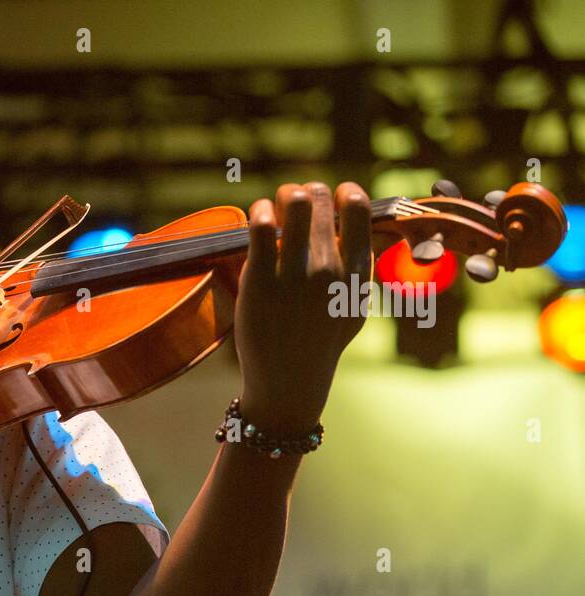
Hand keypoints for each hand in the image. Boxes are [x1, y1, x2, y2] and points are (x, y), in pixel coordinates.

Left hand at [234, 181, 372, 430]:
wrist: (289, 381)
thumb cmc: (320, 342)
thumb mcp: (353, 306)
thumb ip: (358, 268)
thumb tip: (358, 225)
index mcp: (355, 273)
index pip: (359, 210)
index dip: (345, 192)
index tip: (336, 194)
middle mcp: (329, 270)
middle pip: (319, 199)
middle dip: (305, 192)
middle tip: (293, 202)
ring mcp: (294, 275)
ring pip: (293, 203)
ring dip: (282, 196)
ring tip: (274, 207)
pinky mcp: (260, 282)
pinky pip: (261, 226)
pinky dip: (260, 211)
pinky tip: (259, 216)